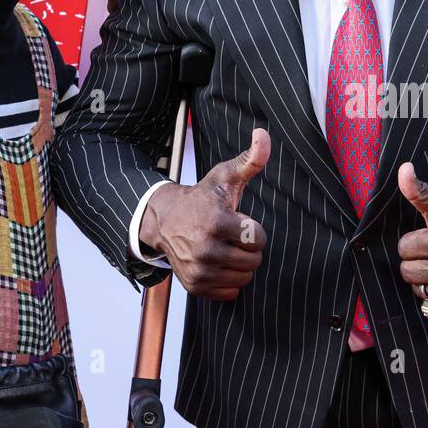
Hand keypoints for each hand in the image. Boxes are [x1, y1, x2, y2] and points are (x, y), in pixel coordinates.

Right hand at [140, 129, 269, 299]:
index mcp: (216, 222)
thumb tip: (264, 134)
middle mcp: (205, 249)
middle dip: (249, 248)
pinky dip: (229, 280)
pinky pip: (231, 293)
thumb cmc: (201, 198)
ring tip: (226, 248)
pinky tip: (219, 263)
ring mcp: (199, 270)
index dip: (255, 230)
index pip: (258, 239)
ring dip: (240, 264)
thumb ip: (250, 159)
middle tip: (233, 236)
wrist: (164, 220)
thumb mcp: (225, 176)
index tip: (241, 222)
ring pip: (244, 278)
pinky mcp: (194, 286)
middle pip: (253, 261)